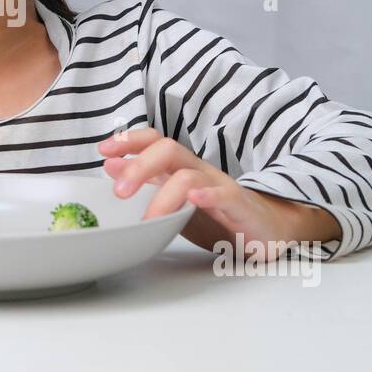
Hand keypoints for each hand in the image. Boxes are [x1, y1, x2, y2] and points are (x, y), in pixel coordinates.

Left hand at [97, 128, 324, 259]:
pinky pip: (225, 194)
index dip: (130, 140)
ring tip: (148, 217)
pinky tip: (194, 200)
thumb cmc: (218, 216)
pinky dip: (208, 195)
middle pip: (168, 150)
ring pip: (189, 176)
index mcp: (182, 168)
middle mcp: (199, 171)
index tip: (104, 150)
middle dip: (139, 166)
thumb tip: (110, 165)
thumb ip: (145, 183)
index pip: (155, 141)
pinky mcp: (241, 206)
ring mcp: (220, 186)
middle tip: (118, 192)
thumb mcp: (174, 200)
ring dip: (164, 194)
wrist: (267, 231)